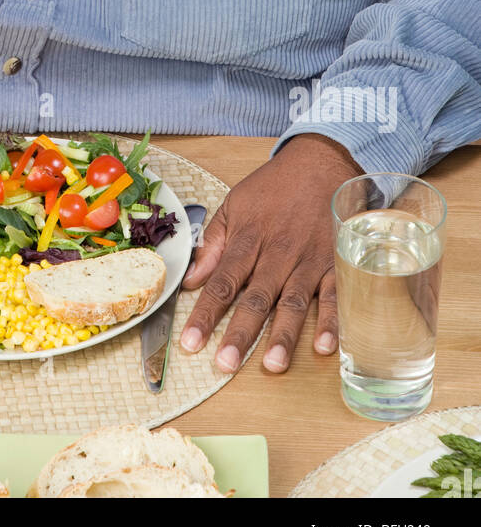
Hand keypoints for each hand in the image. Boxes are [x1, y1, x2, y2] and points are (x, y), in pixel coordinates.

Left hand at [179, 133, 361, 374]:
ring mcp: (310, 259)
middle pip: (256, 297)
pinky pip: (334, 295)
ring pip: (294, 302)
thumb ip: (213, 243)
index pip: (222, 281)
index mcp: (249, 238)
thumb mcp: (236, 204)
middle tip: (225, 364)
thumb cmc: (275, 186)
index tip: (191, 342)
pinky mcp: (336, 263)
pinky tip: (325, 347)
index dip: (206, 313)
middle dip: (240, 332)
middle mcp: (278, 252)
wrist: (321, 161)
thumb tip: (192, 279)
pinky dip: (332, 321)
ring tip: (272, 365)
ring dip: (284, 335)